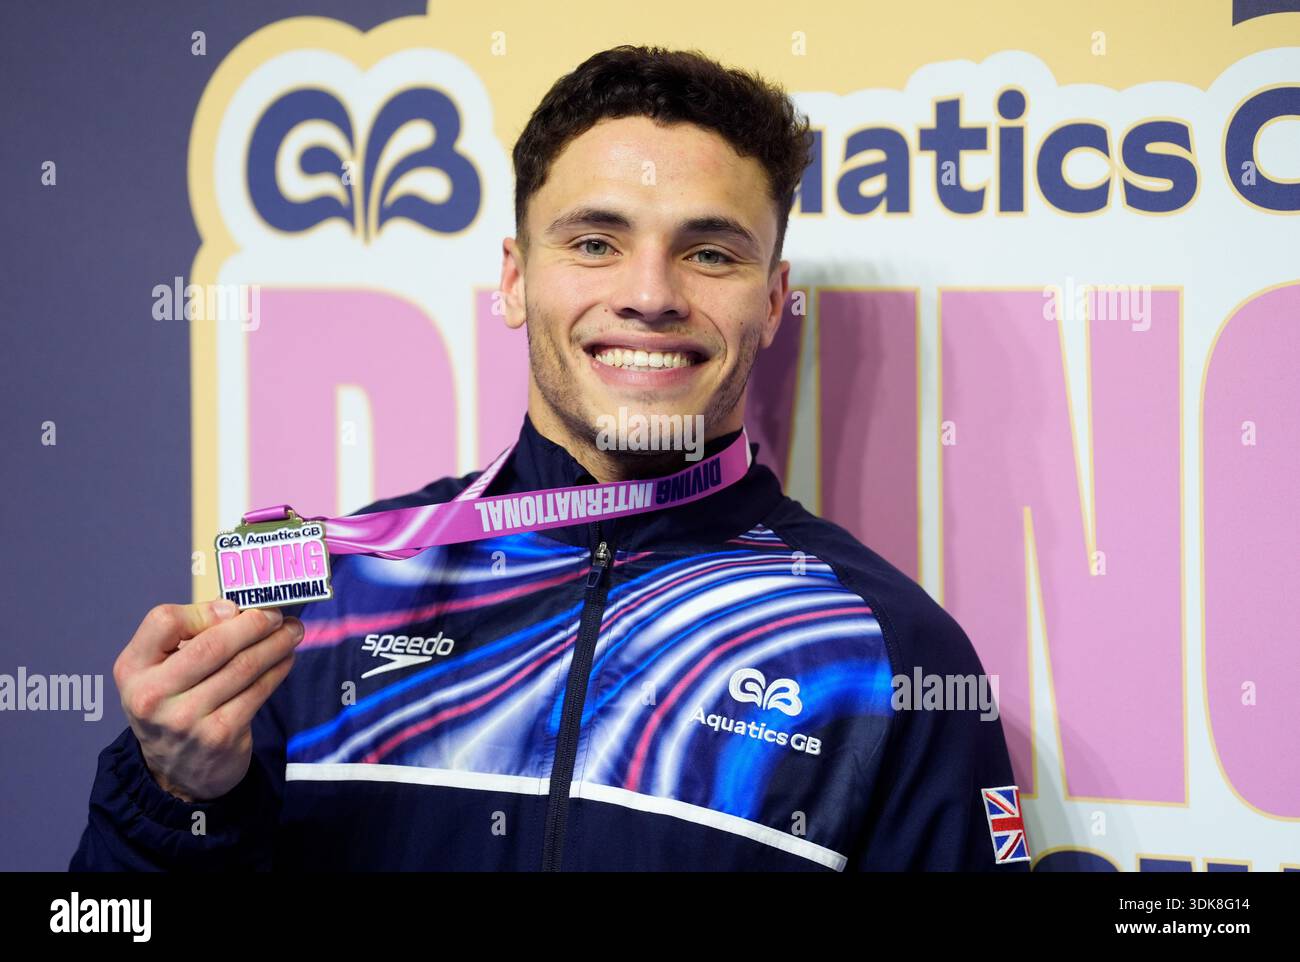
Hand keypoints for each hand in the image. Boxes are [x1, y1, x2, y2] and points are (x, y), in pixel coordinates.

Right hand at [113, 599, 303, 801]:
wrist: (175, 772)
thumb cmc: (172, 706)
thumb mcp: (158, 671)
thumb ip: (185, 637)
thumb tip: (235, 610)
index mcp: (132, 668)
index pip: (163, 621)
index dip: (204, 610)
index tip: (233, 608)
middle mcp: (153, 695)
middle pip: (213, 644)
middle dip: (254, 624)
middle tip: (277, 614)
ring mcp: (187, 718)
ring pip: (243, 666)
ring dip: (275, 644)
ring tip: (292, 631)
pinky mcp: (220, 735)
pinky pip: (258, 691)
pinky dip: (277, 669)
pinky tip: (286, 658)